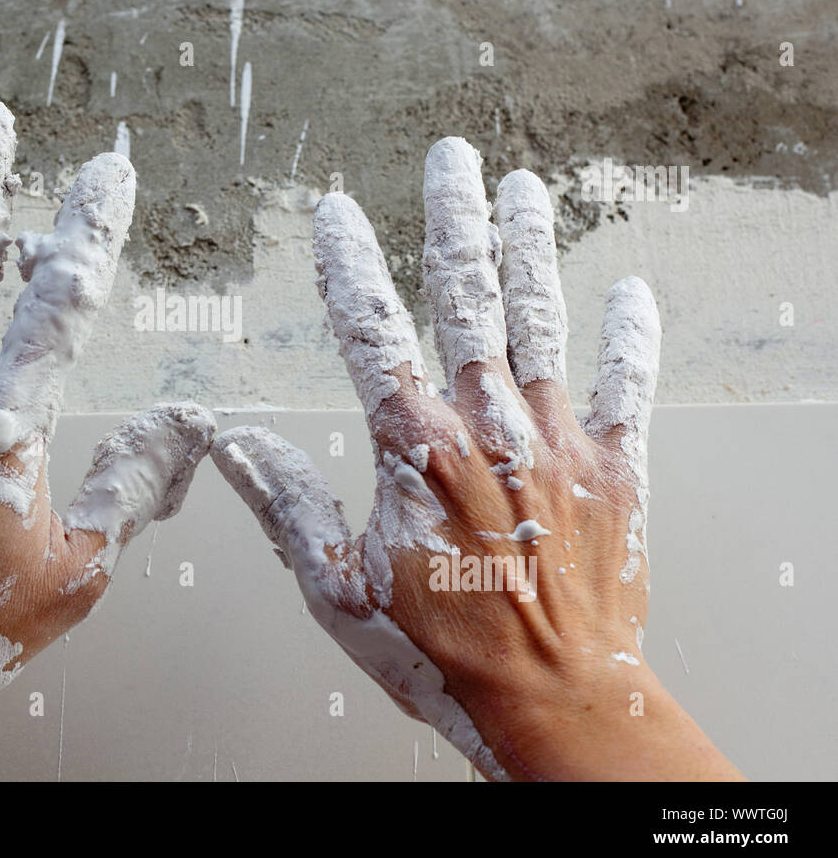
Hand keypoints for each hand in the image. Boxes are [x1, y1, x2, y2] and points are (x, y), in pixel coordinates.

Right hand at [211, 137, 741, 780]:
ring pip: (542, 319)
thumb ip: (284, 500)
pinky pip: (629, 385)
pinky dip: (631, 335)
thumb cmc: (441, 650)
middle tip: (450, 157)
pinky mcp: (616, 469)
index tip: (334, 211)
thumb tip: (226, 439)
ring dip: (531, 247)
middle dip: (455, 218)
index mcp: (415, 448)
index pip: (370, 329)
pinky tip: (632, 289)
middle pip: (468, 295)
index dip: (348, 263)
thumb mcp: (335, 584)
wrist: (553, 700)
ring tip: (525, 189)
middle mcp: (488, 425)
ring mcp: (559, 441)